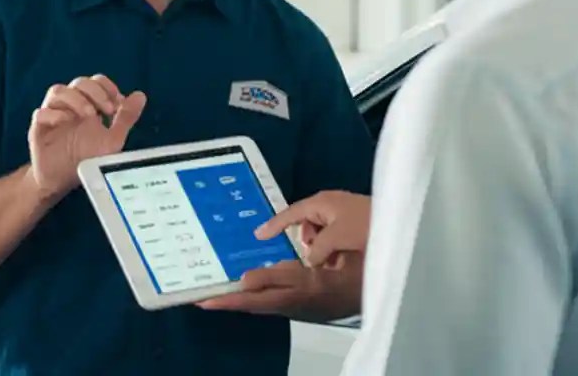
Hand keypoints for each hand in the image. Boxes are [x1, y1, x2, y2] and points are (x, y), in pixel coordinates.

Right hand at [28, 75, 144, 194]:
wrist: (62, 181)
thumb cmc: (87, 158)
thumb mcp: (112, 140)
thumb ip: (125, 118)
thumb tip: (140, 95)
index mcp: (88, 104)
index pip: (95, 82)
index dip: (106, 87)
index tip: (116, 103)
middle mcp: (69, 105)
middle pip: (78, 82)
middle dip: (94, 91)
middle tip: (106, 110)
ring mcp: (53, 114)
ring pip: (57, 91)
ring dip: (75, 99)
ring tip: (88, 114)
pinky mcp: (38, 128)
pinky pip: (40, 113)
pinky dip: (53, 114)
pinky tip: (64, 122)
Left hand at [197, 258, 362, 321]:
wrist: (376, 288)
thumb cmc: (350, 273)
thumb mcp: (312, 273)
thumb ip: (279, 276)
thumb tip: (244, 281)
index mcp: (291, 297)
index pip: (251, 301)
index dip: (226, 301)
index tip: (201, 302)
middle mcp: (291, 305)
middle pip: (252, 305)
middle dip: (227, 301)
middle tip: (201, 296)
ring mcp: (298, 304)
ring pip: (262, 302)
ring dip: (240, 298)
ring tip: (218, 290)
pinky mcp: (304, 301)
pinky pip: (273, 297)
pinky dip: (256, 293)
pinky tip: (250, 283)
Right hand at [256, 191, 370, 266]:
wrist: (400, 222)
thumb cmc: (367, 225)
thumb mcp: (336, 236)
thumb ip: (316, 248)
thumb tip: (309, 259)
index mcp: (322, 202)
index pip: (290, 212)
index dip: (274, 225)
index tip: (258, 236)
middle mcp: (331, 204)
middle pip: (307, 224)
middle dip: (308, 242)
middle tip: (315, 258)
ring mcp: (344, 212)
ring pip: (322, 234)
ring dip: (323, 249)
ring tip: (333, 262)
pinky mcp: (356, 223)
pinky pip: (336, 237)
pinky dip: (335, 248)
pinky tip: (344, 260)